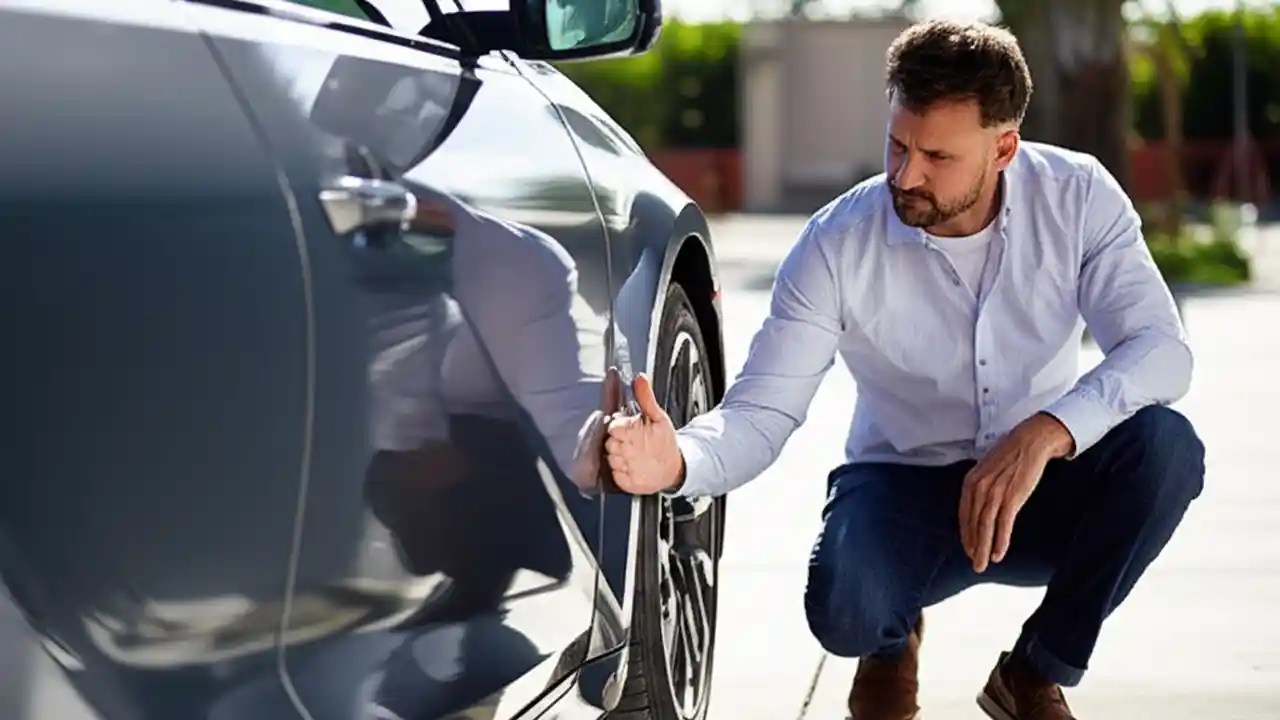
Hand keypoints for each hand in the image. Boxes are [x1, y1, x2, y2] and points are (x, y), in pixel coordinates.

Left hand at [604, 373, 683, 494]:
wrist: (675, 470)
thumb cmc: (665, 442)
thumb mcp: (658, 417)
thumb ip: (645, 397)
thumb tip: (639, 378)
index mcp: (635, 433)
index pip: (612, 427)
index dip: (619, 427)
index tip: (627, 428)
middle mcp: (629, 452)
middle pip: (609, 442)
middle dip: (618, 440)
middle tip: (632, 441)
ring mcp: (628, 469)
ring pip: (610, 458)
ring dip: (618, 455)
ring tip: (633, 453)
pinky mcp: (628, 483)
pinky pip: (615, 474)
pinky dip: (621, 470)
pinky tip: (632, 465)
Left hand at [959, 413, 1074, 572]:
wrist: (1031, 441)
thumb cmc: (1010, 456)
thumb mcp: (988, 470)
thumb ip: (981, 487)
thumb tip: (979, 505)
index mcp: (971, 481)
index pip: (964, 514)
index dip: (966, 534)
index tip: (968, 548)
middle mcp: (979, 488)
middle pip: (973, 523)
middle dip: (973, 546)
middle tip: (975, 564)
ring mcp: (995, 492)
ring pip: (985, 527)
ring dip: (984, 548)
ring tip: (983, 564)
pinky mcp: (1012, 497)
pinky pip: (1003, 524)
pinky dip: (1000, 541)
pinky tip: (999, 553)